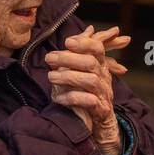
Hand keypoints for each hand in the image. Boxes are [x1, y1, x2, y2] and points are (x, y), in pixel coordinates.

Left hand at [46, 25, 130, 152]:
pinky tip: (58, 98)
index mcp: (100, 67)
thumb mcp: (82, 72)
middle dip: (69, 59)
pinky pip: (88, 101)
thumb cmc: (86, 95)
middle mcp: (104, 78)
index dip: (84, 43)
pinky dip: (71, 98)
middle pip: (91, 63)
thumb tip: (88, 29)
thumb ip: (81, 53)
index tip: (67, 42)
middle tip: (49, 58)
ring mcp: (104, 94)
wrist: (98, 124)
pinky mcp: (100, 110)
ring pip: (90, 80)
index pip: (98, 49)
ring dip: (68, 77)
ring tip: (51, 77)